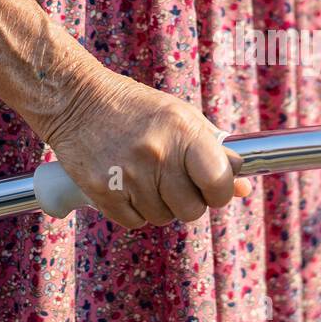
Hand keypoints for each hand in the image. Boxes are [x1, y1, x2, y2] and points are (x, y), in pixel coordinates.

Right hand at [40, 64, 251, 227]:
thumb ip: (215, 152)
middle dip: (187, 202)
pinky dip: (133, 210)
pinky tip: (126, 185)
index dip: (220, 192)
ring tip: (145, 177)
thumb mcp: (181, 117)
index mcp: (183, 131)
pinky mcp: (102, 190)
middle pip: (191, 210)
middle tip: (173, 182)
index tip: (212, 189)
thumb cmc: (136, 108)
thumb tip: (244, 187)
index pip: (218, 182)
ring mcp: (128, 174)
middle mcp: (158, 153)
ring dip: (158, 205)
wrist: (76, 99)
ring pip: (162, 218)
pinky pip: (134, 222)